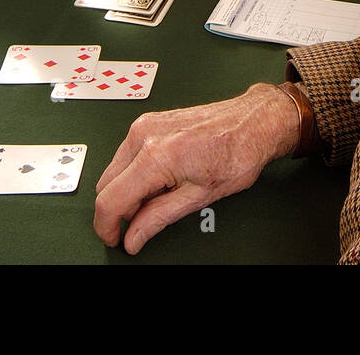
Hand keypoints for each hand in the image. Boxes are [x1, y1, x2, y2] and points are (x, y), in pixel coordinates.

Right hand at [93, 84, 298, 253]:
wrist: (253, 122)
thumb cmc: (238, 152)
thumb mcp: (199, 196)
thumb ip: (159, 218)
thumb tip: (133, 237)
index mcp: (156, 155)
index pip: (110, 200)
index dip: (107, 226)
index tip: (114, 238)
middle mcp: (144, 135)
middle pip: (106, 184)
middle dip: (118, 209)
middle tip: (141, 223)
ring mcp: (145, 124)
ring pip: (114, 169)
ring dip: (127, 190)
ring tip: (161, 195)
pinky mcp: (149, 120)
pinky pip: (126, 154)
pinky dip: (134, 173)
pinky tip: (161, 178)